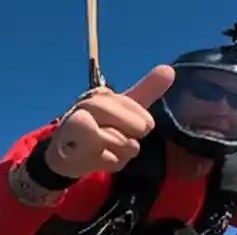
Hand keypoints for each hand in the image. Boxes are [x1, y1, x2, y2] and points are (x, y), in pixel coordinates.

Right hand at [44, 65, 174, 178]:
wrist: (67, 154)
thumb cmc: (100, 128)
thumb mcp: (124, 110)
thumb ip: (146, 91)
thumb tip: (169, 70)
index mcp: (100, 95)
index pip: (131, 103)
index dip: (139, 118)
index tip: (144, 127)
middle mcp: (84, 106)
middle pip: (120, 117)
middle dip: (130, 131)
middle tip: (128, 139)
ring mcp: (74, 128)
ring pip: (113, 139)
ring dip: (122, 150)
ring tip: (112, 150)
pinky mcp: (68, 151)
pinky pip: (103, 158)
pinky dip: (109, 162)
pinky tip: (102, 159)